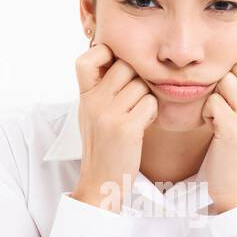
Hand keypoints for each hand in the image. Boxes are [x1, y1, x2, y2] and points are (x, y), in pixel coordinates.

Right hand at [72, 42, 157, 212]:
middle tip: (134, 99)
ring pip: (142, 86)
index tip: (115, 66)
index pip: (87, 58)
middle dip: (137, 79)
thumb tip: (118, 58)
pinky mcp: (126, 128)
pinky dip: (151, 114)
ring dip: (146, 100)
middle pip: (126, 66)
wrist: (100, 182)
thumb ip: (100, 88)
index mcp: (84, 96)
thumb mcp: (91, 113)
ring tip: (137, 117)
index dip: (105, 53)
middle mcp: (93, 102)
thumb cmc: (102, 146)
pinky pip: (150, 103)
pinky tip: (142, 126)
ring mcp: (108, 115)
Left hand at [201, 54, 236, 212]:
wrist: (236, 186)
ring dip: (213, 97)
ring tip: (216, 116)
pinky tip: (212, 128)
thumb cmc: (235, 151)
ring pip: (225, 81)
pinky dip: (206, 113)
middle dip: (224, 79)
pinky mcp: (233, 129)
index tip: (235, 86)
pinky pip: (212, 102)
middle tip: (221, 102)